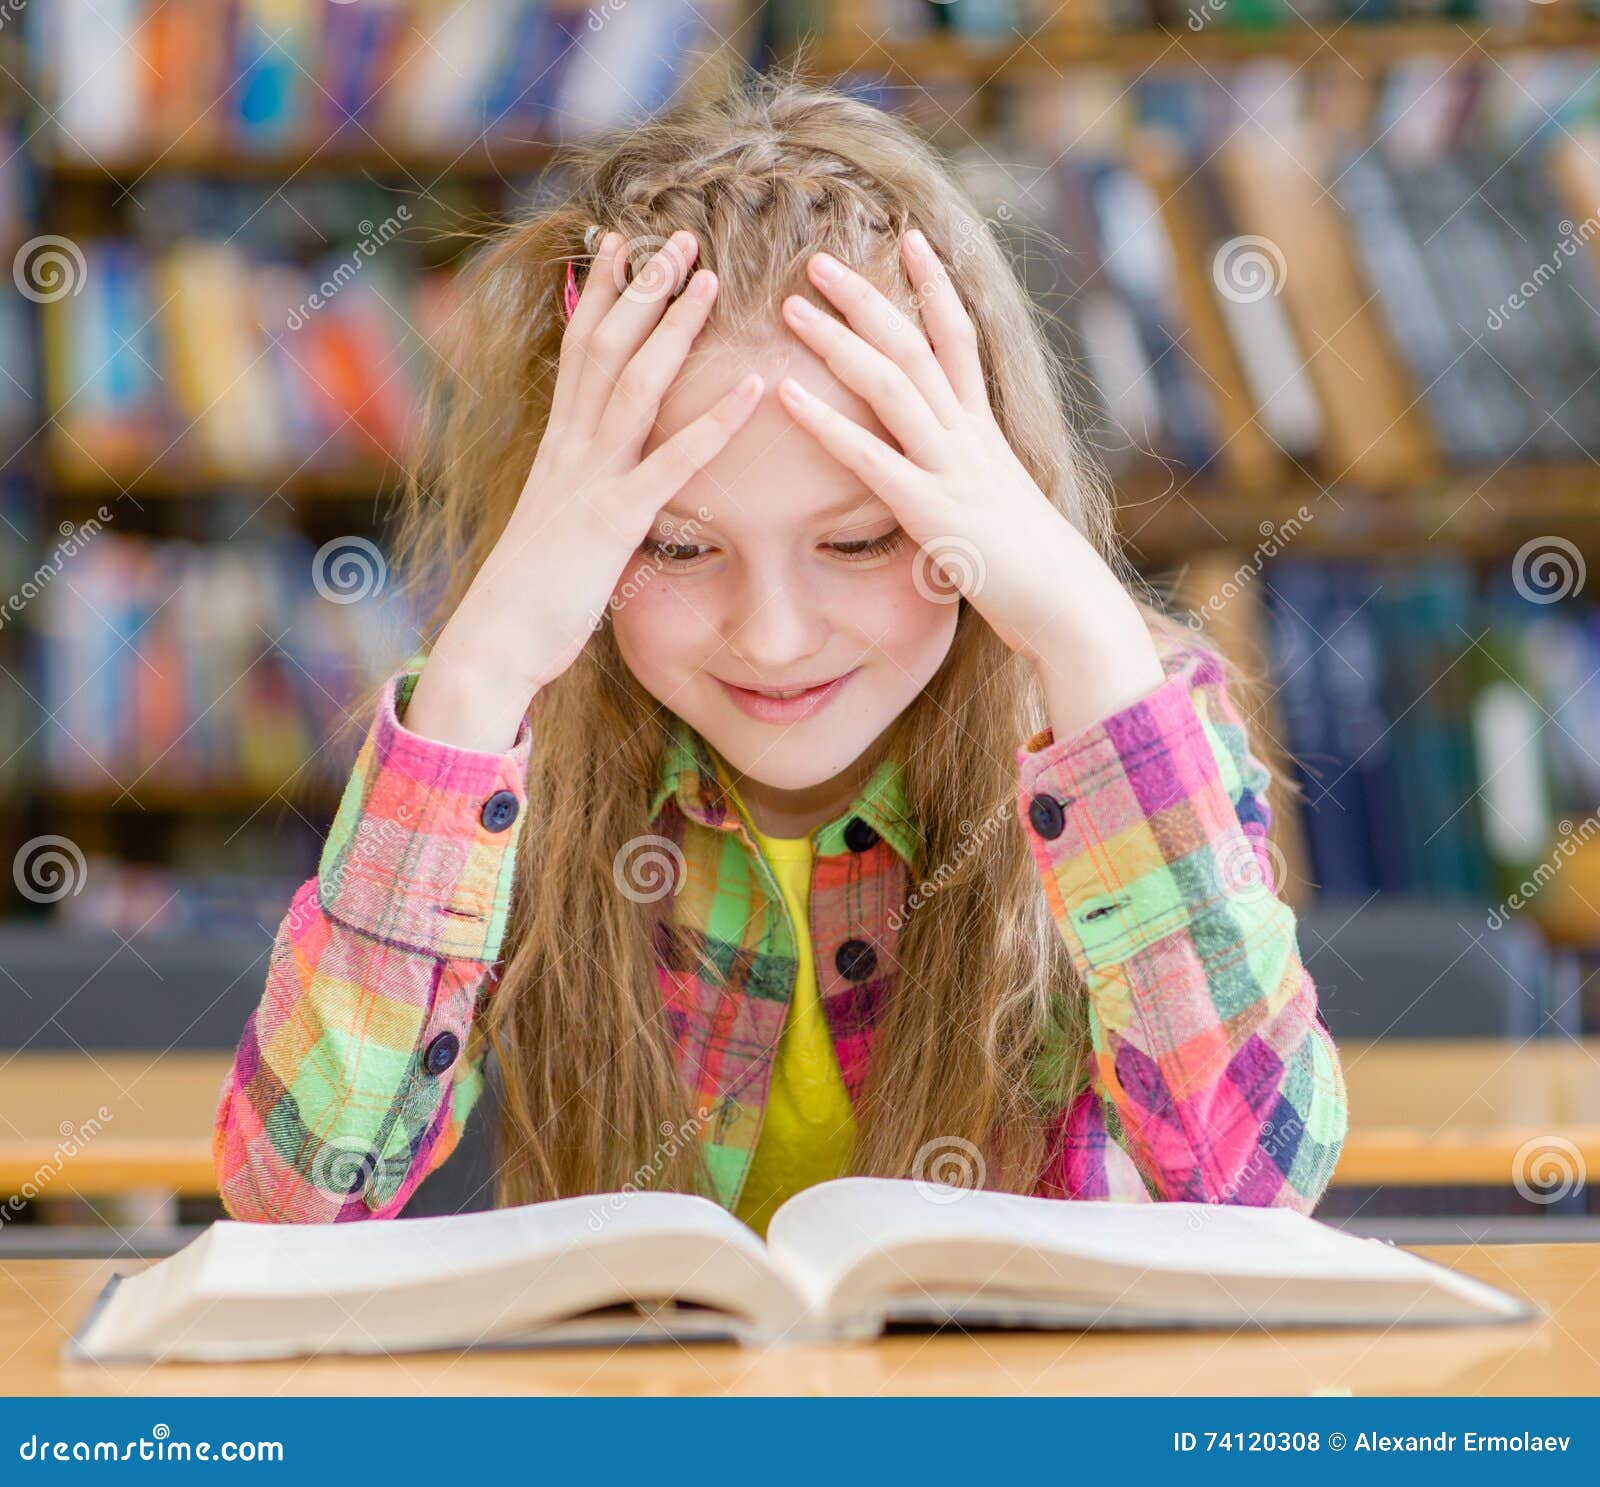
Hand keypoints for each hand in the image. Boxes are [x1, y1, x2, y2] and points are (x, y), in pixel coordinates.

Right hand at [408, 230, 763, 750]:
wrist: (493, 641)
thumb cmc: (526, 594)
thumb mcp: (552, 524)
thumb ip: (575, 486)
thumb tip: (590, 466)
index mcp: (557, 447)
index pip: (578, 350)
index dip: (600, 291)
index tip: (621, 240)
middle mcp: (569, 449)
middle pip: (605, 346)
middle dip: (641, 286)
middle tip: (678, 233)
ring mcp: (588, 479)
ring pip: (633, 384)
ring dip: (673, 327)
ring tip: (708, 276)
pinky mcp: (613, 521)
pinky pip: (671, 463)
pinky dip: (715, 423)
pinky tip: (754, 389)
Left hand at [774, 230, 1163, 732]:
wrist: (1070, 607)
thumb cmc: (1035, 571)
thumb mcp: (1000, 510)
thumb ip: (970, 483)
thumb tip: (952, 481)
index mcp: (985, 433)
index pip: (960, 338)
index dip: (935, 286)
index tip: (910, 239)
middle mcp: (969, 437)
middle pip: (915, 345)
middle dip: (867, 297)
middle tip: (817, 260)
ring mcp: (951, 469)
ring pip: (892, 384)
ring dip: (838, 340)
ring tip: (792, 307)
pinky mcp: (931, 510)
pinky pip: (869, 457)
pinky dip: (825, 423)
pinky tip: (785, 396)